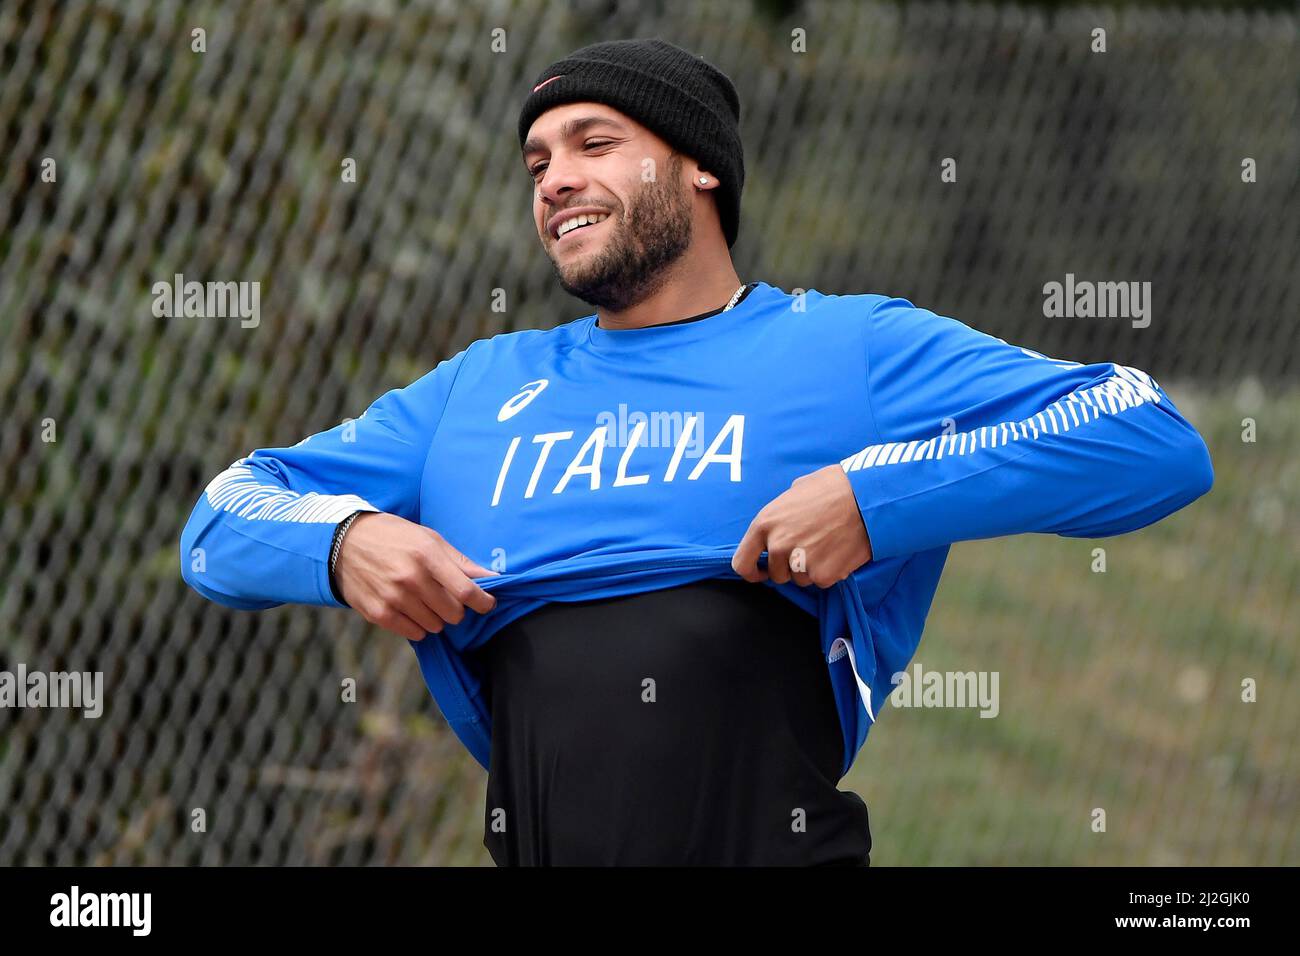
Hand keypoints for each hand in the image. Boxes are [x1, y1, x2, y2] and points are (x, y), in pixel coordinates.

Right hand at [334, 512, 498, 640]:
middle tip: (447, 597)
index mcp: (427, 555)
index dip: (483, 602)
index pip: (466, 591)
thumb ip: (461, 562)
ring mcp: (393, 598)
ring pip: (435, 626)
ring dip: (436, 617)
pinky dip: (418, 626)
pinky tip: (410, 609)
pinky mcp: (378, 613)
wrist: (343, 542)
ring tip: (424, 600)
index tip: (487, 604)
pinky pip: (414, 633)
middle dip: (457, 608)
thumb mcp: (429, 538)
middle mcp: (410, 578)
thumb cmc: (394, 537)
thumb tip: (494, 577)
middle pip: (453, 613)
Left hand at [731, 464, 872, 586]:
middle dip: (789, 567)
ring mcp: (799, 563)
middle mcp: (778, 546)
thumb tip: (778, 525)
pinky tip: (840, 550)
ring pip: (799, 580)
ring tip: (828, 544)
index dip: (751, 571)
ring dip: (810, 569)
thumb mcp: (795, 491)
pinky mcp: (822, 575)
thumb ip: (780, 514)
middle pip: (776, 574)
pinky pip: (821, 581)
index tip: (761, 572)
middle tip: (810, 547)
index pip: (741, 562)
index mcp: (765, 523)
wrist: (868, 498)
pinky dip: (830, 571)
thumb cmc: (834, 488)